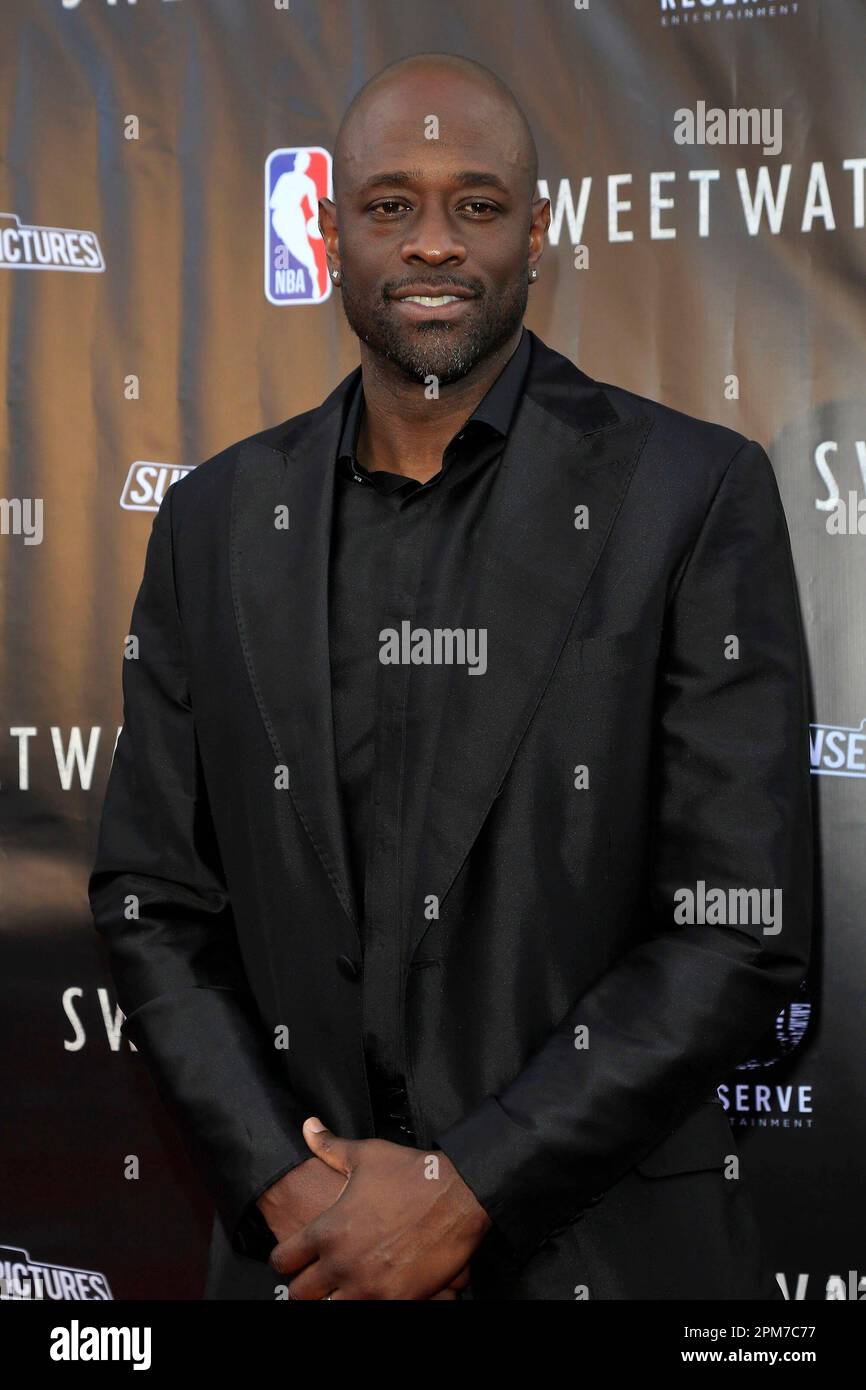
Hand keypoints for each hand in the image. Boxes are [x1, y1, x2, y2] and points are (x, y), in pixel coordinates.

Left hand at [268, 1117, 490, 1299]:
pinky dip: (368, 1303)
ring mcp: (369, 1287)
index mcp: (328, 1230)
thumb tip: (308, 1127)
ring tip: (345, 1286)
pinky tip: (373, 1290)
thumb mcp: (366, 1155)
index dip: (285, 1259)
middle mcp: (342, 1263)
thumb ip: (330, 1147)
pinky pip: (369, 1314)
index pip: (283, 1260)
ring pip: (331, 1310)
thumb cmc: (411, 1174)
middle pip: (302, 1295)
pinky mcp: (397, 1301)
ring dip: (335, 1298)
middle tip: (318, 1277)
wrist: (459, 1195)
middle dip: (306, 1286)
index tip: (293, 1257)